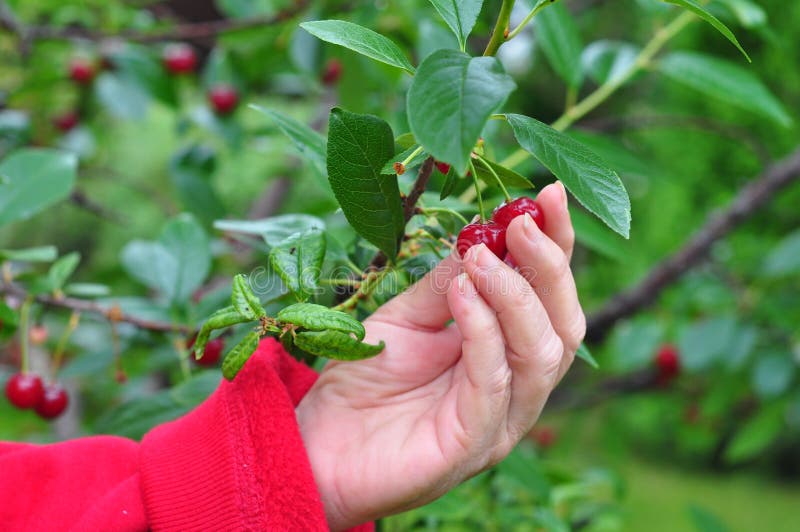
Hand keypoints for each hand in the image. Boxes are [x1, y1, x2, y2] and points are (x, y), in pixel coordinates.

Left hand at [296, 182, 585, 529]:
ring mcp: (499, 420)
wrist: (316, 444)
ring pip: (541, 353)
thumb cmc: (363, 380)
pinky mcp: (472, 445)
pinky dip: (483, 331)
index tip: (549, 195)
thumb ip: (447, 283)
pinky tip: (461, 293)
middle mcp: (515, 388)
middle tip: (521, 222)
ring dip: (515, 294)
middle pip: (563, 325)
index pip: (550, 298)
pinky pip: (494, 382)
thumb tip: (485, 233)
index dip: (557, 247)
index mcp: (505, 354)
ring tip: (480, 256)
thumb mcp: (406, 317)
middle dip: (547, 266)